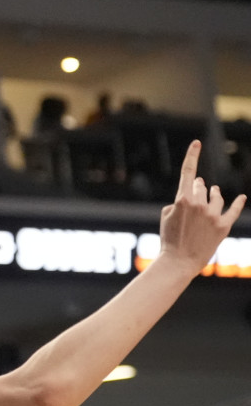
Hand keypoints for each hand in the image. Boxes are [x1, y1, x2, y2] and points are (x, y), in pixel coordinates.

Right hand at [158, 141, 245, 272]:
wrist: (178, 262)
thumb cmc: (168, 240)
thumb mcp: (166, 217)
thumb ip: (177, 203)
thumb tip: (189, 196)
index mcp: (182, 200)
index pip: (188, 172)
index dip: (192, 155)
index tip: (196, 143)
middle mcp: (199, 204)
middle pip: (200, 188)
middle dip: (198, 186)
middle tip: (199, 184)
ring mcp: (212, 215)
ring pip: (215, 198)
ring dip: (213, 193)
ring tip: (213, 190)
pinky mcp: (223, 226)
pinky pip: (232, 211)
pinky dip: (237, 203)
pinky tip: (240, 197)